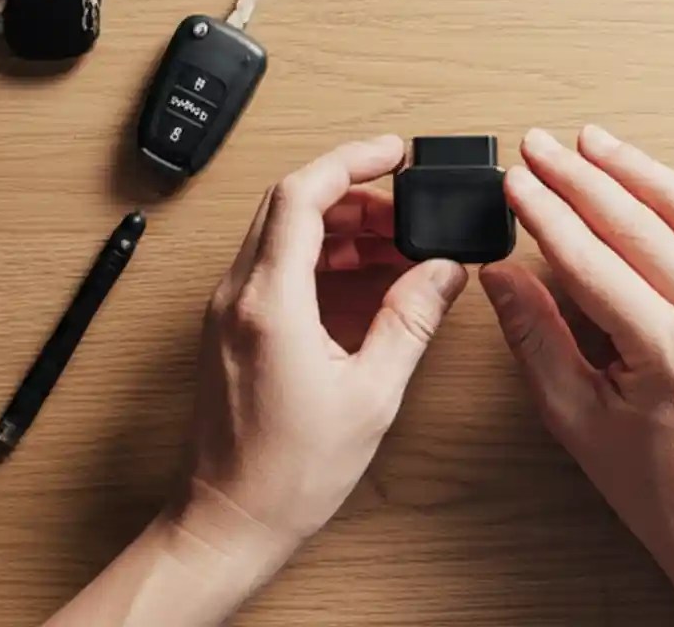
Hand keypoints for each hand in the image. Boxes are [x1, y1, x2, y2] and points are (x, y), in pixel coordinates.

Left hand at [47, 137, 467, 626]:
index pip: (303, 195)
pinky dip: (320, 261)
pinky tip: (364, 283)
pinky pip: (274, 269)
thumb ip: (411, 319)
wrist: (229, 521)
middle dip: (354, 195)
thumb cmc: (288, 472)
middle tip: (406, 209)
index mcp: (271, 302)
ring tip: (396, 247)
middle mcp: (239, 297)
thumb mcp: (372, 392)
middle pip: (290, 206)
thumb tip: (445, 272)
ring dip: (339, 228)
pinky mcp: (231, 330)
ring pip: (281, 235)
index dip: (351, 160)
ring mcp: (228, 312)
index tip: (393, 153)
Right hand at [481, 127, 673, 625]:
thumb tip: (502, 274)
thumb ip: (535, 338)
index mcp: (669, 353)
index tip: (513, 182)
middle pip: (640, 225)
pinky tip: (651, 181)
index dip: (545, 214)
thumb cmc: (656, 490)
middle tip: (538, 147)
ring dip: (638, 171)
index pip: (593, 260)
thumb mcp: (574, 418)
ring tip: (593, 141)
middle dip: (581, 178)